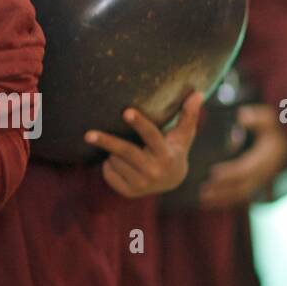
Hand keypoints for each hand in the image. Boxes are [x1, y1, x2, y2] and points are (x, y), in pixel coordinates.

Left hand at [85, 92, 203, 198]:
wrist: (172, 181)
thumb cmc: (175, 148)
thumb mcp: (183, 134)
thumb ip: (189, 115)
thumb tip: (198, 93)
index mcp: (166, 154)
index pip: (151, 135)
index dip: (139, 123)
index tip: (126, 111)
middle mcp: (154, 171)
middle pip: (125, 152)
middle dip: (106, 142)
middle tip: (88, 134)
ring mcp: (141, 184)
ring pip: (115, 161)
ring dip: (112, 152)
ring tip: (124, 151)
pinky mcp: (130, 193)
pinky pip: (109, 174)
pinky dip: (109, 165)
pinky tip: (120, 164)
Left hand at [199, 104, 286, 207]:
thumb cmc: (279, 128)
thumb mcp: (269, 118)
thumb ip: (255, 118)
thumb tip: (241, 115)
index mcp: (264, 158)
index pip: (244, 168)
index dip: (229, 172)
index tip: (212, 173)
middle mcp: (264, 173)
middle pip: (240, 187)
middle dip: (221, 191)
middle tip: (201, 193)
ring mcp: (263, 180)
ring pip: (242, 194)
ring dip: (223, 199)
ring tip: (204, 201)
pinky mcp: (262, 183)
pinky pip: (245, 195)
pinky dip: (230, 199)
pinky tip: (217, 201)